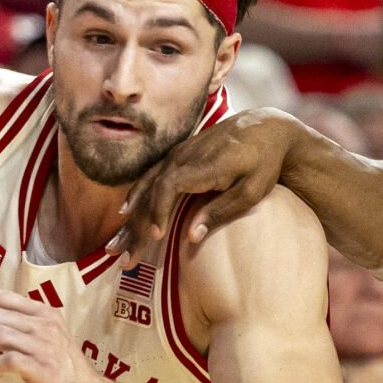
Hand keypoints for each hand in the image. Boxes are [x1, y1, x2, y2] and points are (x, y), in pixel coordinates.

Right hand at [111, 109, 298, 265]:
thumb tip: (191, 237)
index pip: (168, 186)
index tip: (155, 235)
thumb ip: (221, 211)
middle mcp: (185, 156)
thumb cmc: (263, 163)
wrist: (265, 128)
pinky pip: (152, 176)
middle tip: (122, 254)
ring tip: (117, 241)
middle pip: (150, 189)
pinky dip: (137, 195)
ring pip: (147, 183)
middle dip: (135, 224)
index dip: (158, 211)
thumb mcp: (252, 191)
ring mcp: (179, 153)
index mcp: (203, 165)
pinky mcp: (179, 154)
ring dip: (131, 214)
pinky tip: (127, 212)